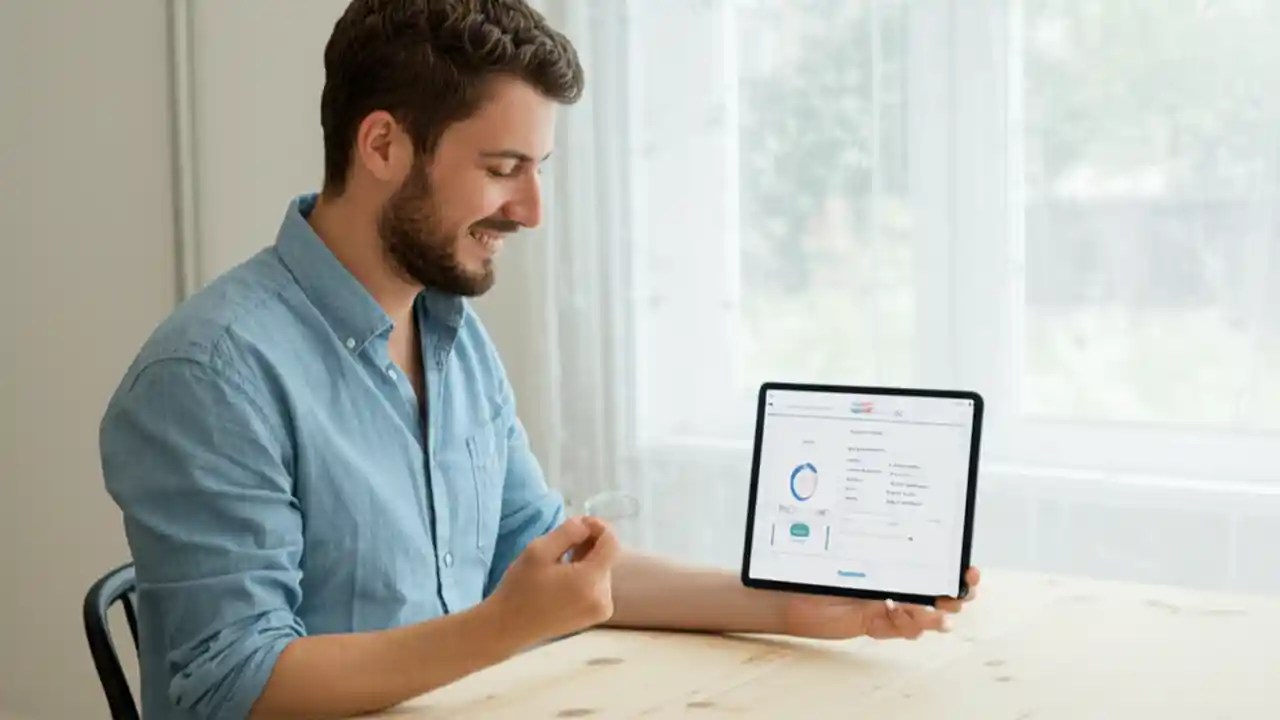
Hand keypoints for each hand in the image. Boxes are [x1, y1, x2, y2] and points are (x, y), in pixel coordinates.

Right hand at [488, 516, 620, 644]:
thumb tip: (587, 526)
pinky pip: (598, 585)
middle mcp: (604, 597)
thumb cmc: (520, 588)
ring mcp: (601, 609)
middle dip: (588, 545)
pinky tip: (564, 578)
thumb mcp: (538, 551)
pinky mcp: (594, 616)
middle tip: (561, 544)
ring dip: (586, 560)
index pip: (611, 543)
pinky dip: (585, 576)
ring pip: (602, 570)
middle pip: (606, 557)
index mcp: (591, 581)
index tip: (578, 524)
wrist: (509, 628)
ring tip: (559, 562)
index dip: (598, 527)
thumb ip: (568, 532)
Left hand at [780, 567, 981, 640]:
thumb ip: (869, 548)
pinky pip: (899, 629)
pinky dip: (907, 625)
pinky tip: (905, 617)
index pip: (929, 561)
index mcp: (889, 558)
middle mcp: (891, 580)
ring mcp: (884, 603)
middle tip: (959, 592)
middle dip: (955, 593)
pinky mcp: (873, 622)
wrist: (784, 591)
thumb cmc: (809, 563)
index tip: (968, 569)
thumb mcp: (843, 549)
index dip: (953, 567)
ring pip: (922, 614)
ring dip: (934, 614)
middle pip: (935, 590)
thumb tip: (901, 535)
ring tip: (936, 614)